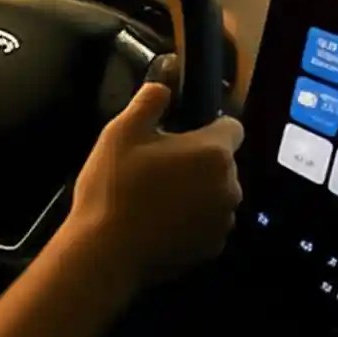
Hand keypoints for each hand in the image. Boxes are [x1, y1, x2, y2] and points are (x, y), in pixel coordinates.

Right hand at [65, 83, 243, 290]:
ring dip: (196, 191)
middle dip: (197, 161)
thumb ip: (150, 99)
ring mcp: (222, 221)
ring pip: (215, 194)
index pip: (231, 126)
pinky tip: (159, 220)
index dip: (207, 125)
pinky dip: (191, 220)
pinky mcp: (212, 248)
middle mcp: (229, 187)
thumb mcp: (122, 132)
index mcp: (213, 153)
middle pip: (222, 163)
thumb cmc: (114, 189)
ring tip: (156, 196)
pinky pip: (207, 223)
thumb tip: (164, 82)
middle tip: (157, 165)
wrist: (105, 253)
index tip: (181, 133)